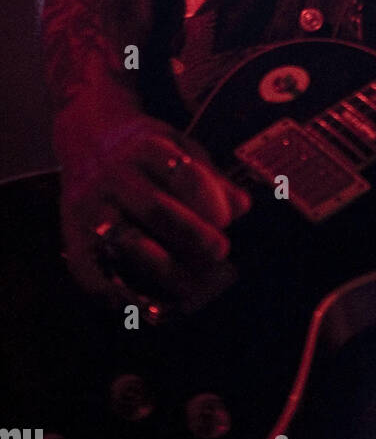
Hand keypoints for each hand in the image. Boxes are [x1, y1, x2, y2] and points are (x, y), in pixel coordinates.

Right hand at [56, 99, 250, 312]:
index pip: (181, 173)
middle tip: (218, 253)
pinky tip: (143, 303)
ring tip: (191, 288)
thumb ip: (211, 178)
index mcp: (148, 147)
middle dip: (192, 236)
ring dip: (162, 269)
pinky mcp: (72, 230)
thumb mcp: (180, 146)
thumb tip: (242, 208)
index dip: (207, 200)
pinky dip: (115, 289)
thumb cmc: (146, 150)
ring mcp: (91, 203)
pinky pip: (89, 265)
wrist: (87, 135)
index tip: (225, 222)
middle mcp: (116, 174)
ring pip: (125, 240)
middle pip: (156, 209)